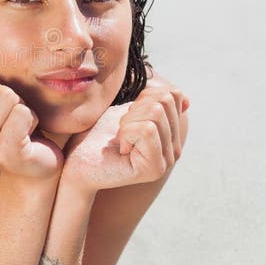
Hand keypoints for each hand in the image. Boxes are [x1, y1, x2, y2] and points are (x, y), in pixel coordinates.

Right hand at [0, 70, 63, 181]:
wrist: (30, 168)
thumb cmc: (6, 132)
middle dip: (7, 95)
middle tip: (10, 117)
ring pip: (7, 95)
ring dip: (21, 106)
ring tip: (19, 125)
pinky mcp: (9, 152)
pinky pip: (22, 113)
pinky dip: (32, 118)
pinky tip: (28, 134)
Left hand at [61, 79, 189, 191]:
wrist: (78, 162)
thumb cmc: (99, 137)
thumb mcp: (130, 113)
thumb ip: (155, 104)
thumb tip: (186, 100)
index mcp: (171, 134)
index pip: (173, 95)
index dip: (144, 98)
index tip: (128, 118)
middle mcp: (174, 149)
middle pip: (165, 101)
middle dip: (135, 109)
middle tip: (121, 131)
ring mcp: (166, 161)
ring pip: (156, 113)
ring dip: (128, 121)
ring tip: (120, 140)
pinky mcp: (154, 169)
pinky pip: (147, 129)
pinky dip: (126, 132)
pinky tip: (120, 149)